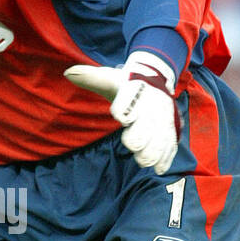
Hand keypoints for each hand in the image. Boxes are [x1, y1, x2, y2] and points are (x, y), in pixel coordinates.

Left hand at [64, 50, 180, 174]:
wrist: (155, 80)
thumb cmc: (126, 84)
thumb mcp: (109, 78)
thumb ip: (90, 77)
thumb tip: (68, 73)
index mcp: (136, 91)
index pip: (129, 103)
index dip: (125, 112)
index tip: (123, 118)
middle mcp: (152, 105)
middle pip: (146, 126)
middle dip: (138, 139)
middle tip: (131, 143)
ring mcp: (164, 118)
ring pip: (160, 140)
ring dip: (152, 153)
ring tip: (143, 161)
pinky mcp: (171, 129)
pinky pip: (171, 146)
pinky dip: (165, 158)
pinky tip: (159, 168)